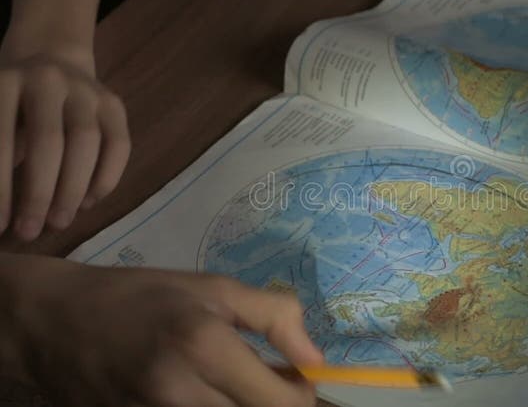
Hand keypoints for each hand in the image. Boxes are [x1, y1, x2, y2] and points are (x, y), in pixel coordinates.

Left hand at [0, 47, 130, 240]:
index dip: (3, 187)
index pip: (4, 141)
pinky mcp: (115, 104)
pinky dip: (105, 179)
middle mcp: (49, 81)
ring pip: (87, 144)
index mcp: (6, 83)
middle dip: (40, 193)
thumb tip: (3, 212)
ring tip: (60, 222)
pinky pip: (119, 146)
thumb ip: (3, 154)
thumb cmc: (14, 103)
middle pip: (49, 142)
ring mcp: (87, 90)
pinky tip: (87, 203)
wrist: (51, 57)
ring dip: (73, 190)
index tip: (2, 225)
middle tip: (32, 231)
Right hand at [2, 255, 323, 405]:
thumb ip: (273, 316)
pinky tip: (203, 390)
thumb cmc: (141, 297)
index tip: (298, 376)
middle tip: (267, 376)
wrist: (57, 323)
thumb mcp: (213, 288)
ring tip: (230, 379)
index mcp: (205, 348)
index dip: (303, 395)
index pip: (282, 404)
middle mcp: (182, 395)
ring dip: (242, 406)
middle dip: (272, 402)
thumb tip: (315, 358)